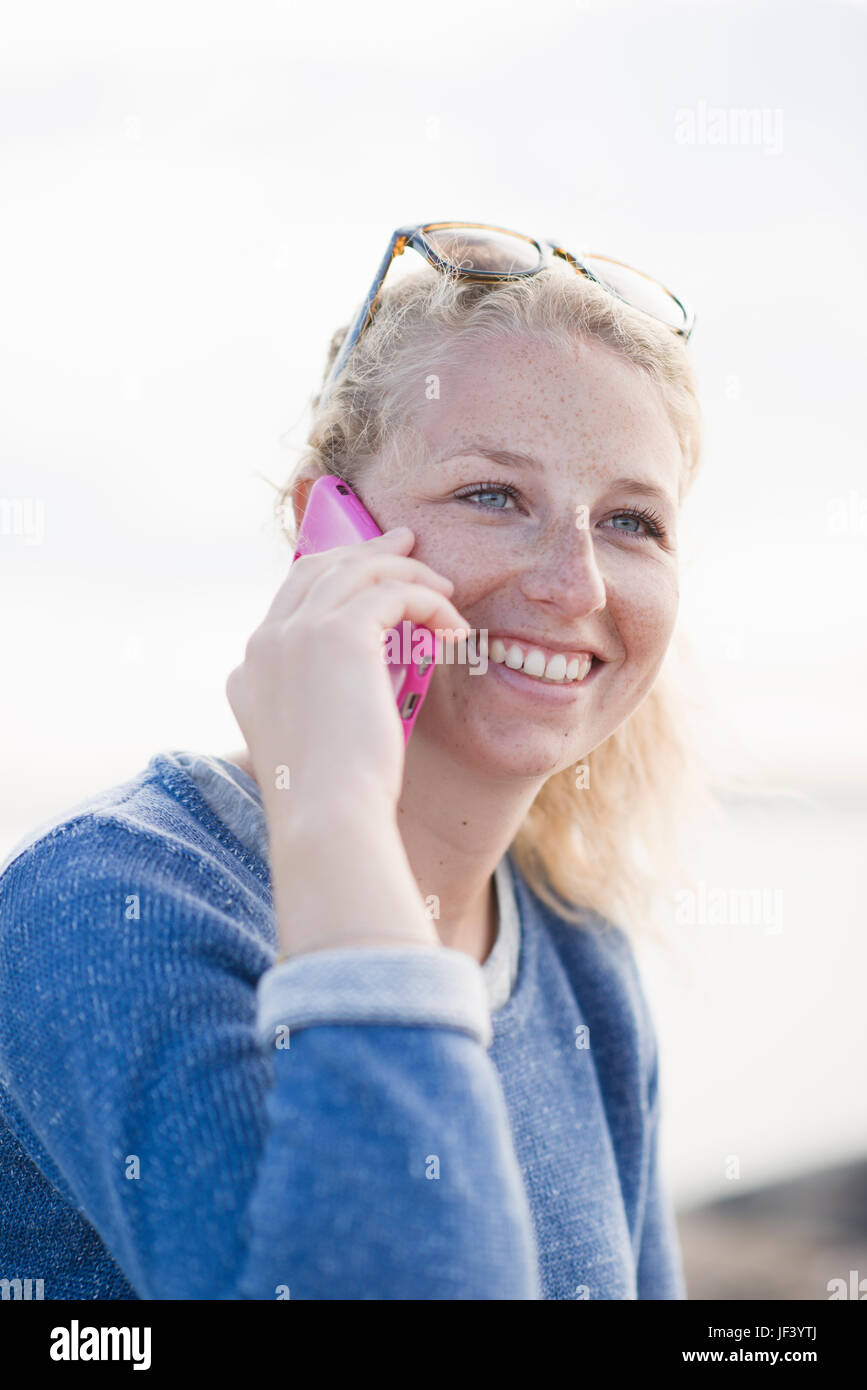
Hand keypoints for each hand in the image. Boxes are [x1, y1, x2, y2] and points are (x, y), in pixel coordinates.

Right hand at [226, 526, 468, 831]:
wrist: (327, 817)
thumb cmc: (332, 800)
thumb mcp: (316, 743)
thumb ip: (322, 703)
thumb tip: (366, 682)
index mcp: (249, 673)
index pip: (288, 601)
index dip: (333, 580)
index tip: (372, 576)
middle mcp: (263, 644)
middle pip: (316, 569)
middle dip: (366, 552)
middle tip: (408, 547)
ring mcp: (294, 634)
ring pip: (356, 570)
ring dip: (407, 574)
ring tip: (445, 591)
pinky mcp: (337, 634)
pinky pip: (392, 593)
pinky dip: (428, 602)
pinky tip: (452, 627)